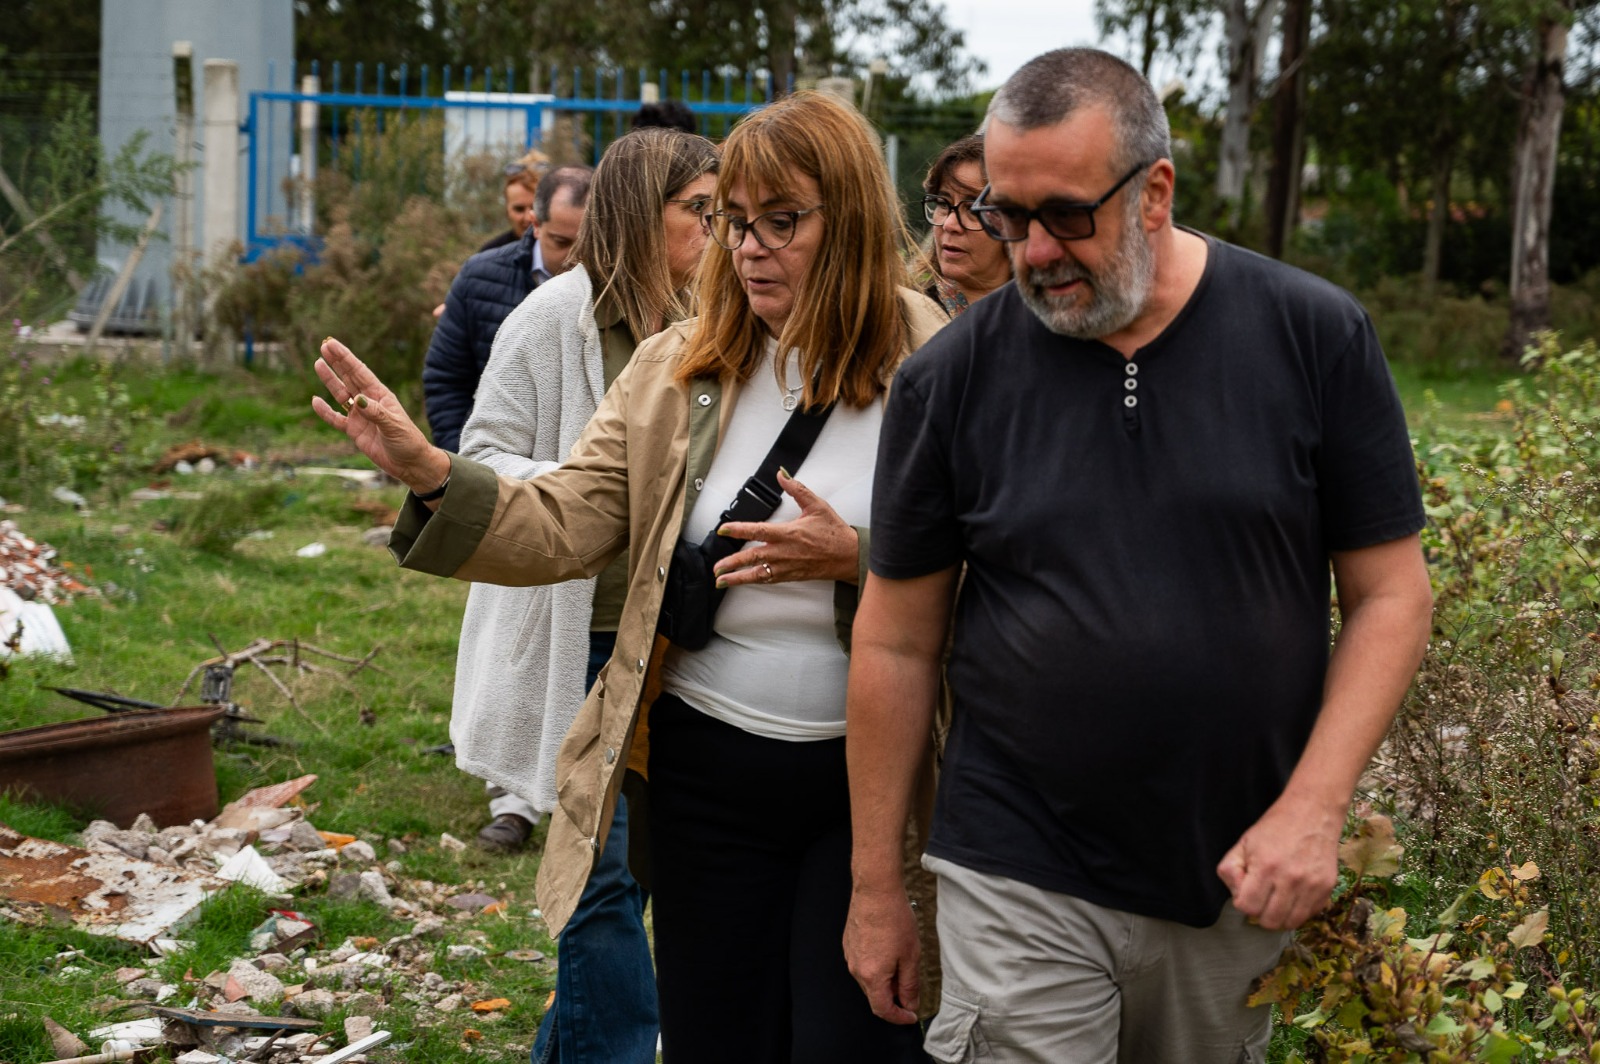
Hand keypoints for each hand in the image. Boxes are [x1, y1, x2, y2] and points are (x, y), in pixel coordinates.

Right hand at [311, 337, 450, 494]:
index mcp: (380, 395)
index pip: (360, 372)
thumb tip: (358, 400)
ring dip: (330, 380)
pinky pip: (335, 419)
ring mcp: (360, 416)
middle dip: (337, 362)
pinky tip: (315, 401)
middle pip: (349, 378)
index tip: (331, 344)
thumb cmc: (408, 441)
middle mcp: (369, 402)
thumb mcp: (394, 426)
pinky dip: (325, 411)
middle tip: (324, 346)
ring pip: (340, 394)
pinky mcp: (354, 431)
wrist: (410, 464)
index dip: (345, 358)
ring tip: (318, 364)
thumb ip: (376, 413)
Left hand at [712, 472, 858, 586]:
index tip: (723, 530)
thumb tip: (782, 475)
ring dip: (738, 578)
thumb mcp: (817, 505)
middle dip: (731, 563)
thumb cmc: (834, 532)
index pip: (757, 530)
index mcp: (788, 533)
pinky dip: (754, 581)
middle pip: (752, 558)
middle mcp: (784, 552)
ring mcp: (787, 567)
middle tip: (716, 567)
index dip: (738, 530)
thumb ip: (797, 489)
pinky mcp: (791, 576)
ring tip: (721, 581)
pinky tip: (744, 582)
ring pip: (757, 574)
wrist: (849, 557)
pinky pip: (769, 580)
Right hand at [844, 886, 920, 1023]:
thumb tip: (910, 1004)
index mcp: (872, 976)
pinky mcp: (848, 944)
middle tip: (910, 986)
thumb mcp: (911, 956)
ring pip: (868, 980)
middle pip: (874, 995)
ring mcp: (850, 956)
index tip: (910, 1015)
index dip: (898, 1017)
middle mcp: (856, 969)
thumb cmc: (894, 919)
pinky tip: (888, 950)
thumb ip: (910, 985)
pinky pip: (862, 965)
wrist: (876, 890)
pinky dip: (876, 967)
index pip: (882, 1010)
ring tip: (901, 961)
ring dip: (885, 981)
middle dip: (893, 997)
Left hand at [1216, 791, 1343, 929]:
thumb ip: (1230, 870)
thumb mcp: (1243, 843)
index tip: (1248, 889)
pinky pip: (1309, 915)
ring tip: (1277, 898)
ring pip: (1291, 923)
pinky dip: (1298, 911)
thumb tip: (1237, 895)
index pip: (1247, 907)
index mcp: (1265, 867)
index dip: (1243, 901)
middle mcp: (1291, 880)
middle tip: (1262, 896)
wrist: (1313, 813)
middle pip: (1269, 921)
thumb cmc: (1274, 828)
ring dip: (1280, 915)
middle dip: (1260, 912)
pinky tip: (1294, 895)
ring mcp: (1312, 886)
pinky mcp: (1327, 889)